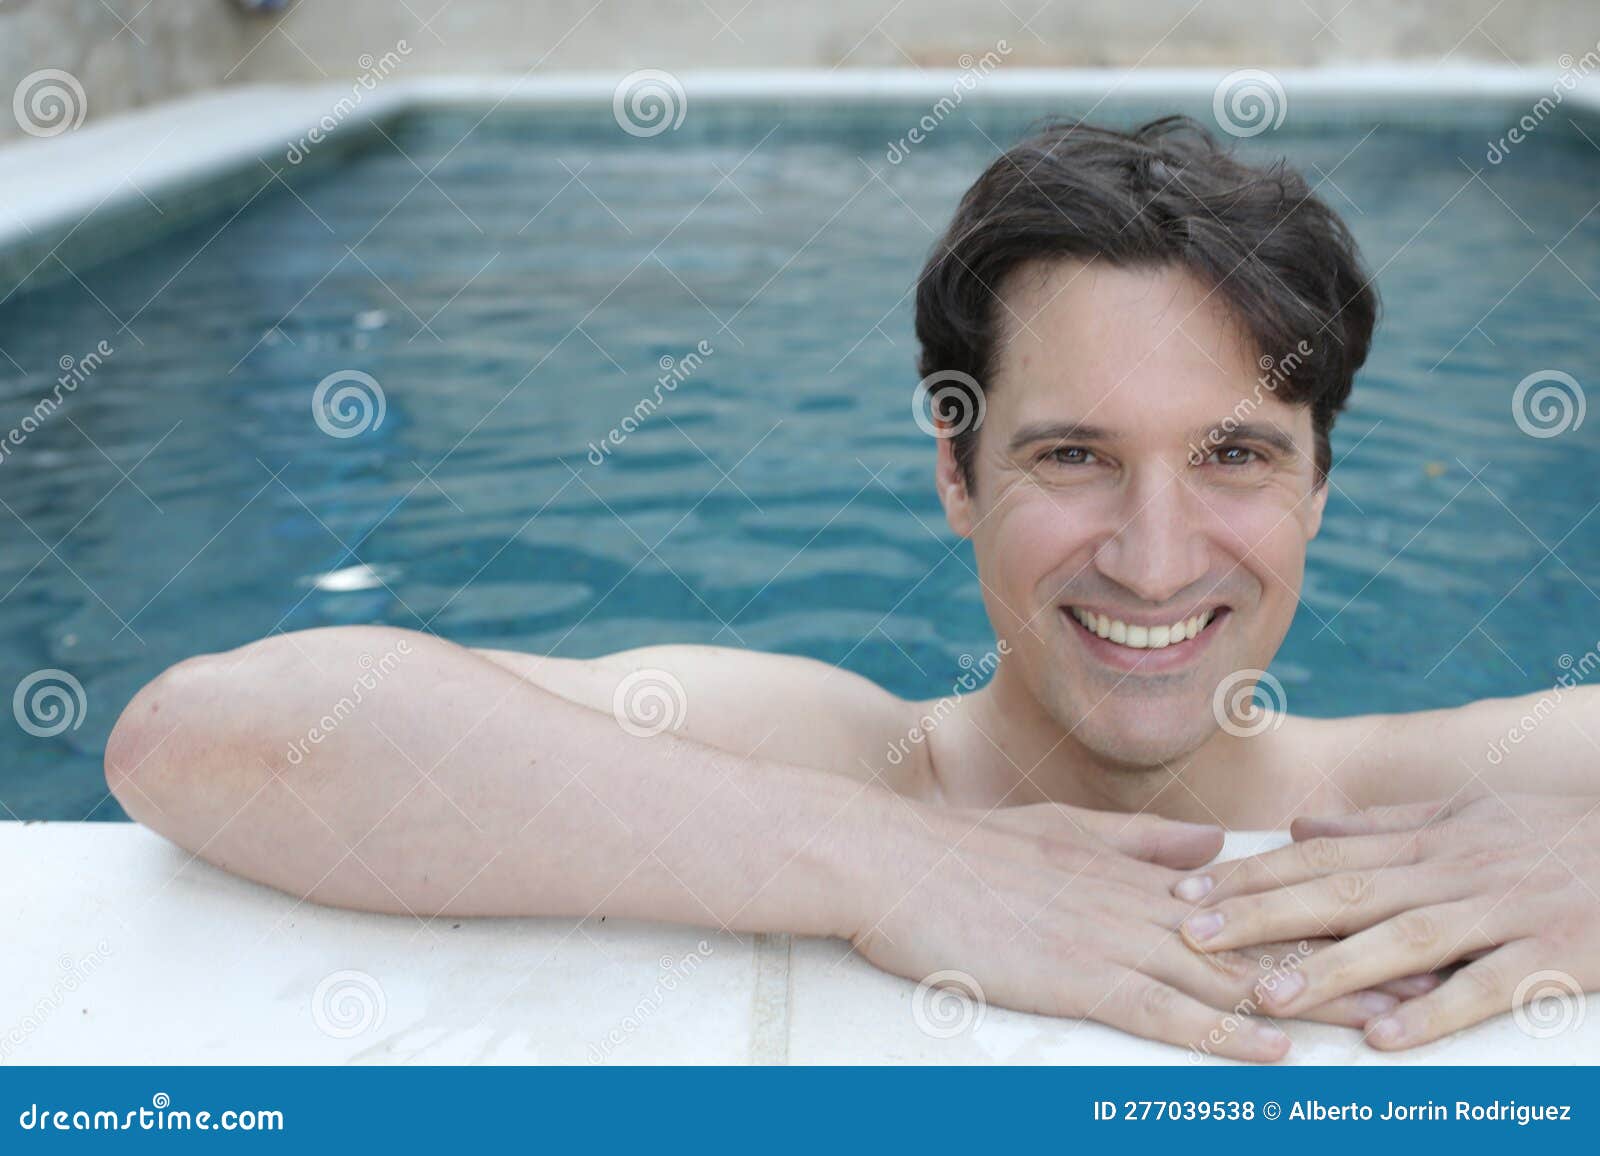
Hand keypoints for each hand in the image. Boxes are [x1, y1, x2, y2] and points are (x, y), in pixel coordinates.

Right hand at [850, 801, 1426, 1060]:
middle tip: (1414, 981)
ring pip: (1228, 973)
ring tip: (1380, 1021)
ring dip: (1308, 998)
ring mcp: (1110, 936)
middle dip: (1340, 962)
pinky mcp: (1078, 975)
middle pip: (1257, 937)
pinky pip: (1164, 1009)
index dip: (1317, 918)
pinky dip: (1223, 1028)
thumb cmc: (964, 853)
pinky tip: (1273, 1042)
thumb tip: (1210, 848)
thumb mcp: (1062, 833)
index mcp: (1137, 868)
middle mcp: (1139, 899)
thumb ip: (1140, 839)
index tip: (1379, 930)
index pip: (1246, 899)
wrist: (893, 860)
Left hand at [1169, 792, 1599, 1049]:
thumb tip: (1300, 828)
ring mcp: (1501, 911)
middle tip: (1194, 936)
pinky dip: (1431, 1012)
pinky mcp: (1551, 954)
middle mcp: (1452, 870)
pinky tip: (1382, 1038)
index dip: (1251, 875)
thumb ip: (1381, 827)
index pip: (1320, 856)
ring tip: (1266, 993)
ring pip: (1401, 938)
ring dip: (1330, 968)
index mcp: (1427, 839)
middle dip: (1263, 914)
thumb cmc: (1552, 835)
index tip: (1187, 893)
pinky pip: (1484, 987)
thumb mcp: (1465, 815)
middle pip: (1342, 892)